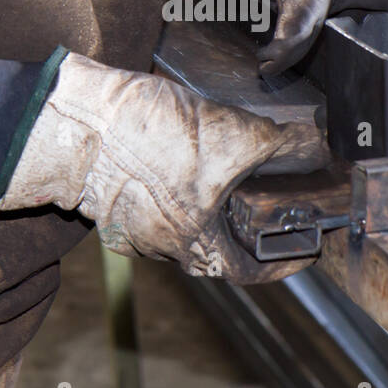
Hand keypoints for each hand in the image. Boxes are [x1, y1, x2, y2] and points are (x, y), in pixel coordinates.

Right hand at [0, 52, 328, 282]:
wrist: (71, 118)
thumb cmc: (144, 137)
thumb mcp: (232, 134)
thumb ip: (280, 145)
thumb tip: (315, 146)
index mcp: (192, 244)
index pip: (250, 270)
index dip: (284, 260)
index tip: (305, 246)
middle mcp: (159, 245)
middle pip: (218, 240)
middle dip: (246, 213)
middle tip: (269, 186)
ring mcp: (129, 224)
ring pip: (184, 216)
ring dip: (209, 191)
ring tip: (227, 154)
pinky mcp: (109, 196)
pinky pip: (153, 196)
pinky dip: (176, 176)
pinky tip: (182, 144)